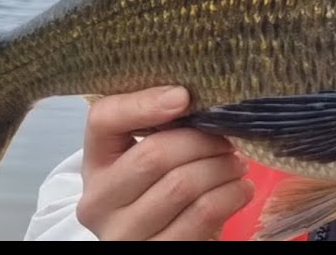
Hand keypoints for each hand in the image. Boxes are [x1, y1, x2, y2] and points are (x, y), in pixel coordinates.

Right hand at [75, 86, 254, 239]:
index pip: (103, 119)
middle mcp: (98, 200)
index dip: (143, 103)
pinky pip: (201, 215)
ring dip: (221, 169)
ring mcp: (123, 232)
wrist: (159, 239)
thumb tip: (195, 98)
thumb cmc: (160, 189)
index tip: (183, 96)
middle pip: (154, 155)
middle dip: (202, 142)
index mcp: (96, 162)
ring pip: (181, 186)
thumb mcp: (149, 158)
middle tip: (228, 140)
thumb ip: (162, 129)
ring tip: (237, 165)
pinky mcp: (155, 252)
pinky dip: (230, 196)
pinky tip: (239, 189)